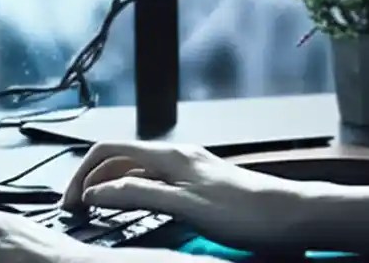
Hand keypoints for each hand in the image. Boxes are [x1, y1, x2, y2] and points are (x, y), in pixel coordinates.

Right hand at [60, 142, 309, 251]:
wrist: (296, 216)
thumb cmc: (247, 212)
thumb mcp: (185, 206)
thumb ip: (138, 196)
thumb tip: (96, 192)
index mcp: (168, 156)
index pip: (108, 151)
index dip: (83, 173)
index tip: (71, 201)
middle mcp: (175, 157)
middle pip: (119, 160)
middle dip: (92, 180)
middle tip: (77, 209)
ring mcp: (187, 170)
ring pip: (136, 172)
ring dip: (111, 187)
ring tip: (97, 211)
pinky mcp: (199, 185)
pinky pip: (154, 183)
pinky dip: (133, 194)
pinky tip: (134, 211)